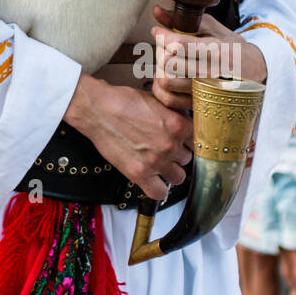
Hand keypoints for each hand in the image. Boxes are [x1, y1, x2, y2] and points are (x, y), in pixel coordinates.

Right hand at [64, 73, 193, 201]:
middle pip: (187, 159)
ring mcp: (156, 161)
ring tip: (159, 165)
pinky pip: (160, 193)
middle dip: (177, 155)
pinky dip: (158, 190)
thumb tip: (185, 125)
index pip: (197, 141)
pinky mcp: (139, 173)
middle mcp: (170, 145)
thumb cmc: (123, 102)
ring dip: (170, 172)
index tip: (182, 143)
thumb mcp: (157, 102)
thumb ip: (174, 116)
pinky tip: (153, 181)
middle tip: (164, 150)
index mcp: (178, 125)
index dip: (188, 141)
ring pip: (179, 177)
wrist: (98, 109)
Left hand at [150, 5, 266, 111]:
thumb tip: (157, 11)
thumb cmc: (233, 48)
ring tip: (167, 64)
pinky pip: (171, 99)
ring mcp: (205, 90)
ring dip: (161, 70)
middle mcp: (209, 71)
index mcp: (214, 50)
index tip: (158, 31)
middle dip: (161, 52)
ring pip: (167, 81)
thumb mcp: (214, 29)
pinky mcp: (201, 102)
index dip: (162, 35)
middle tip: (163, 48)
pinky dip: (164, 89)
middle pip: (168, 63)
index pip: (178, 44)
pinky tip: (170, 79)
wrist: (256, 73)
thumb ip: (185, 20)